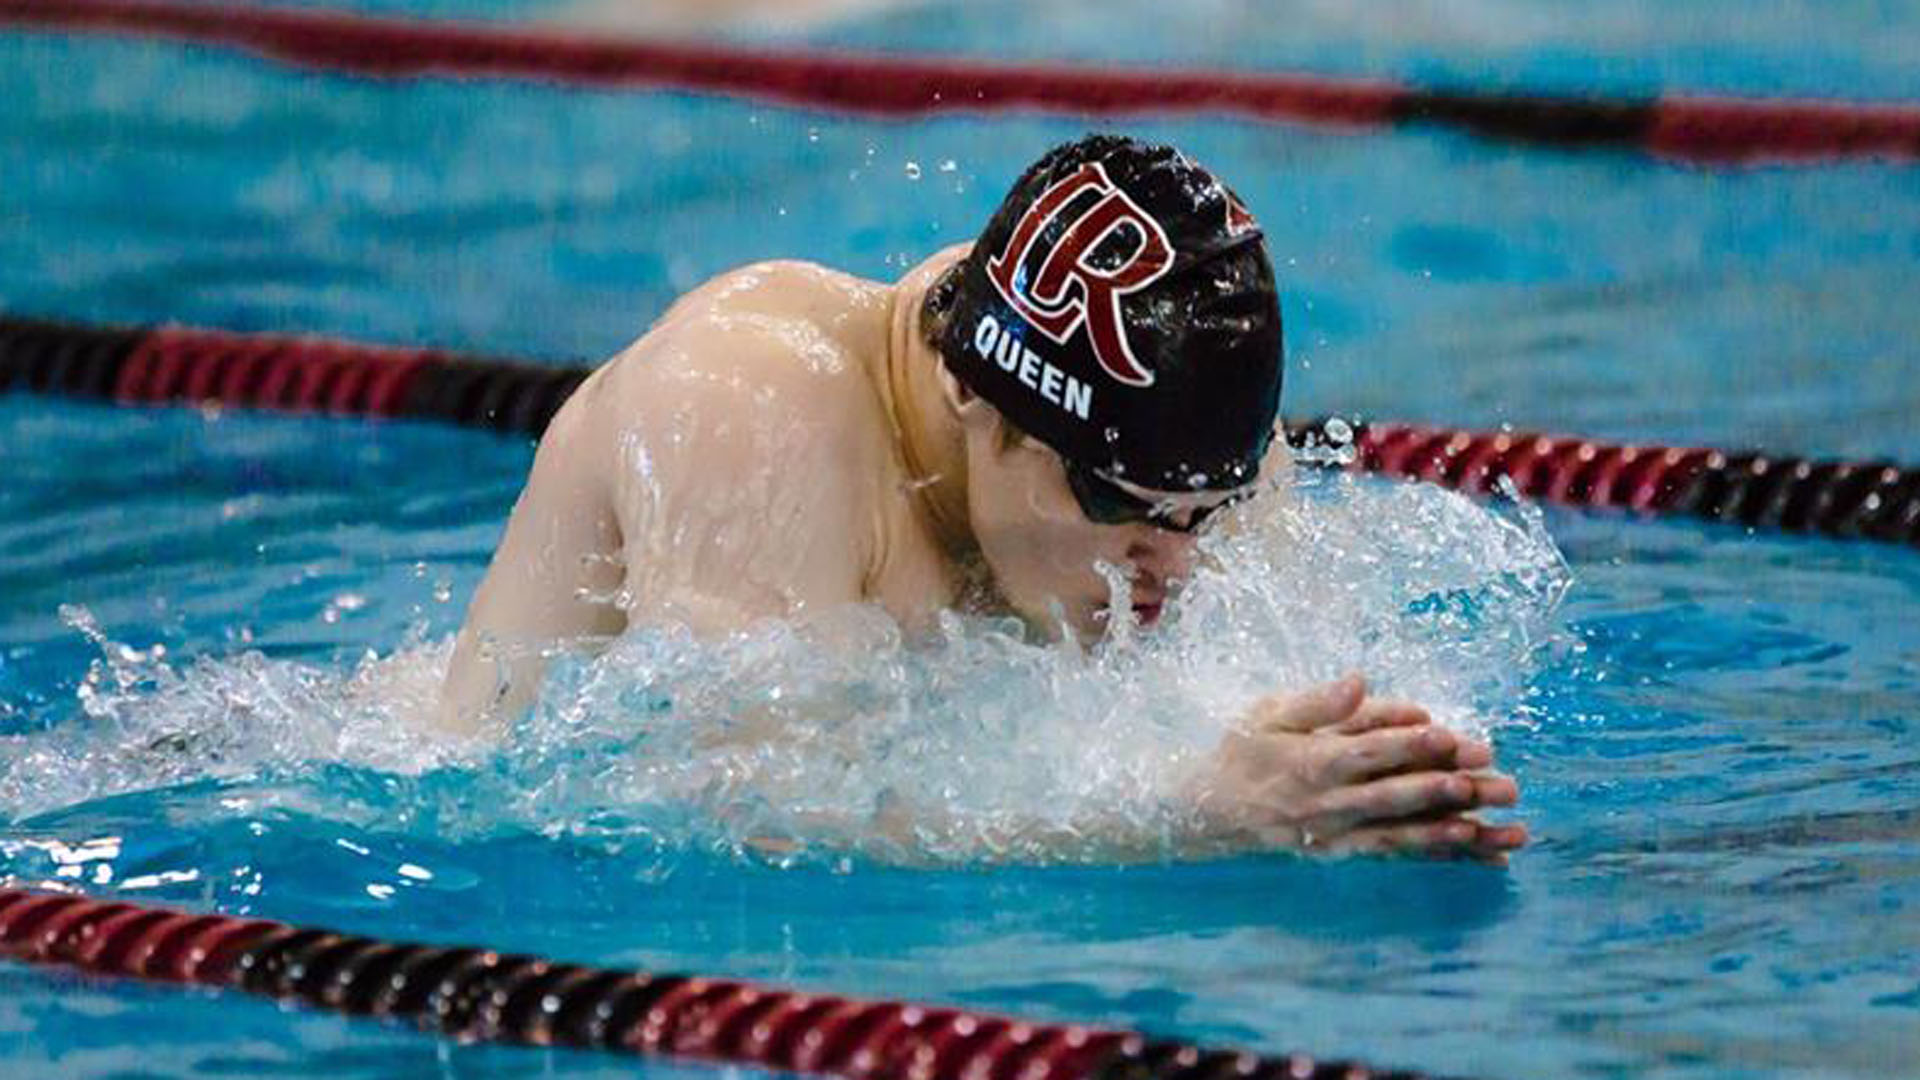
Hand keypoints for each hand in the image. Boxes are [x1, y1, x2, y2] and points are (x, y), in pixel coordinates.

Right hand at [1192, 674, 1527, 863]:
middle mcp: (1328, 804)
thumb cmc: (1243, 752)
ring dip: (1456, 833)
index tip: (1448, 734)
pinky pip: (1400, 855)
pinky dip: (1443, 856)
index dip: (1407, 743)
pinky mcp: (1348, 854)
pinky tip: (1484, 856)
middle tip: (1498, 784)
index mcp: (1310, 762)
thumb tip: (1358, 680)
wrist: (1210, 812)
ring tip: (1501, 833)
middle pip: (1395, 797)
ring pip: (1404, 835)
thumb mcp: (1267, 714)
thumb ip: (1318, 702)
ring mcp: (1340, 835)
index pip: (1366, 750)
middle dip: (1449, 790)